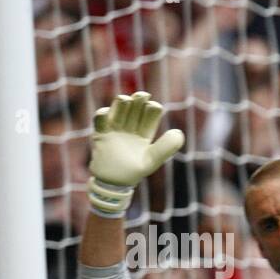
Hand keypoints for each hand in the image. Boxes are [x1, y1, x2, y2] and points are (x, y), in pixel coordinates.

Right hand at [88, 92, 184, 215]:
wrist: (113, 183)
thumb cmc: (134, 172)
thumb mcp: (153, 160)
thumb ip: (166, 147)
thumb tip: (179, 132)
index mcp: (145, 133)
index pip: (149, 116)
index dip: (152, 109)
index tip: (154, 106)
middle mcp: (130, 129)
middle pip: (134, 110)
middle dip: (138, 101)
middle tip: (142, 95)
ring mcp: (115, 130)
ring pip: (118, 111)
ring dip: (121, 104)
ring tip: (125, 99)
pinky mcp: (101, 134)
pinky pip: (100, 121)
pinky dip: (102, 115)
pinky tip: (107, 113)